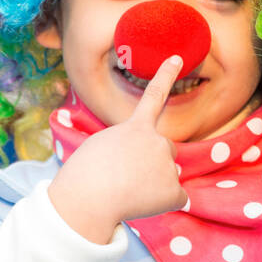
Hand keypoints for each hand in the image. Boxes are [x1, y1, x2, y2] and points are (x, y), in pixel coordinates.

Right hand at [47, 55, 188, 242]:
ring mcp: (168, 165)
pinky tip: (141, 204)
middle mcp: (158, 141)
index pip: (154, 96)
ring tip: (128, 190)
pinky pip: (176, 198)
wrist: (86, 200)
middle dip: (152, 161)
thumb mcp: (102, 147)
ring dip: (154, 182)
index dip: (166, 76)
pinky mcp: (174, 190)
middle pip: (166, 149)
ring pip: (169, 174)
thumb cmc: (84, 177)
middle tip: (126, 175)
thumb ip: (128, 146)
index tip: (178, 57)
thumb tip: (147, 168)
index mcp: (135, 128)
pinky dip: (162, 204)